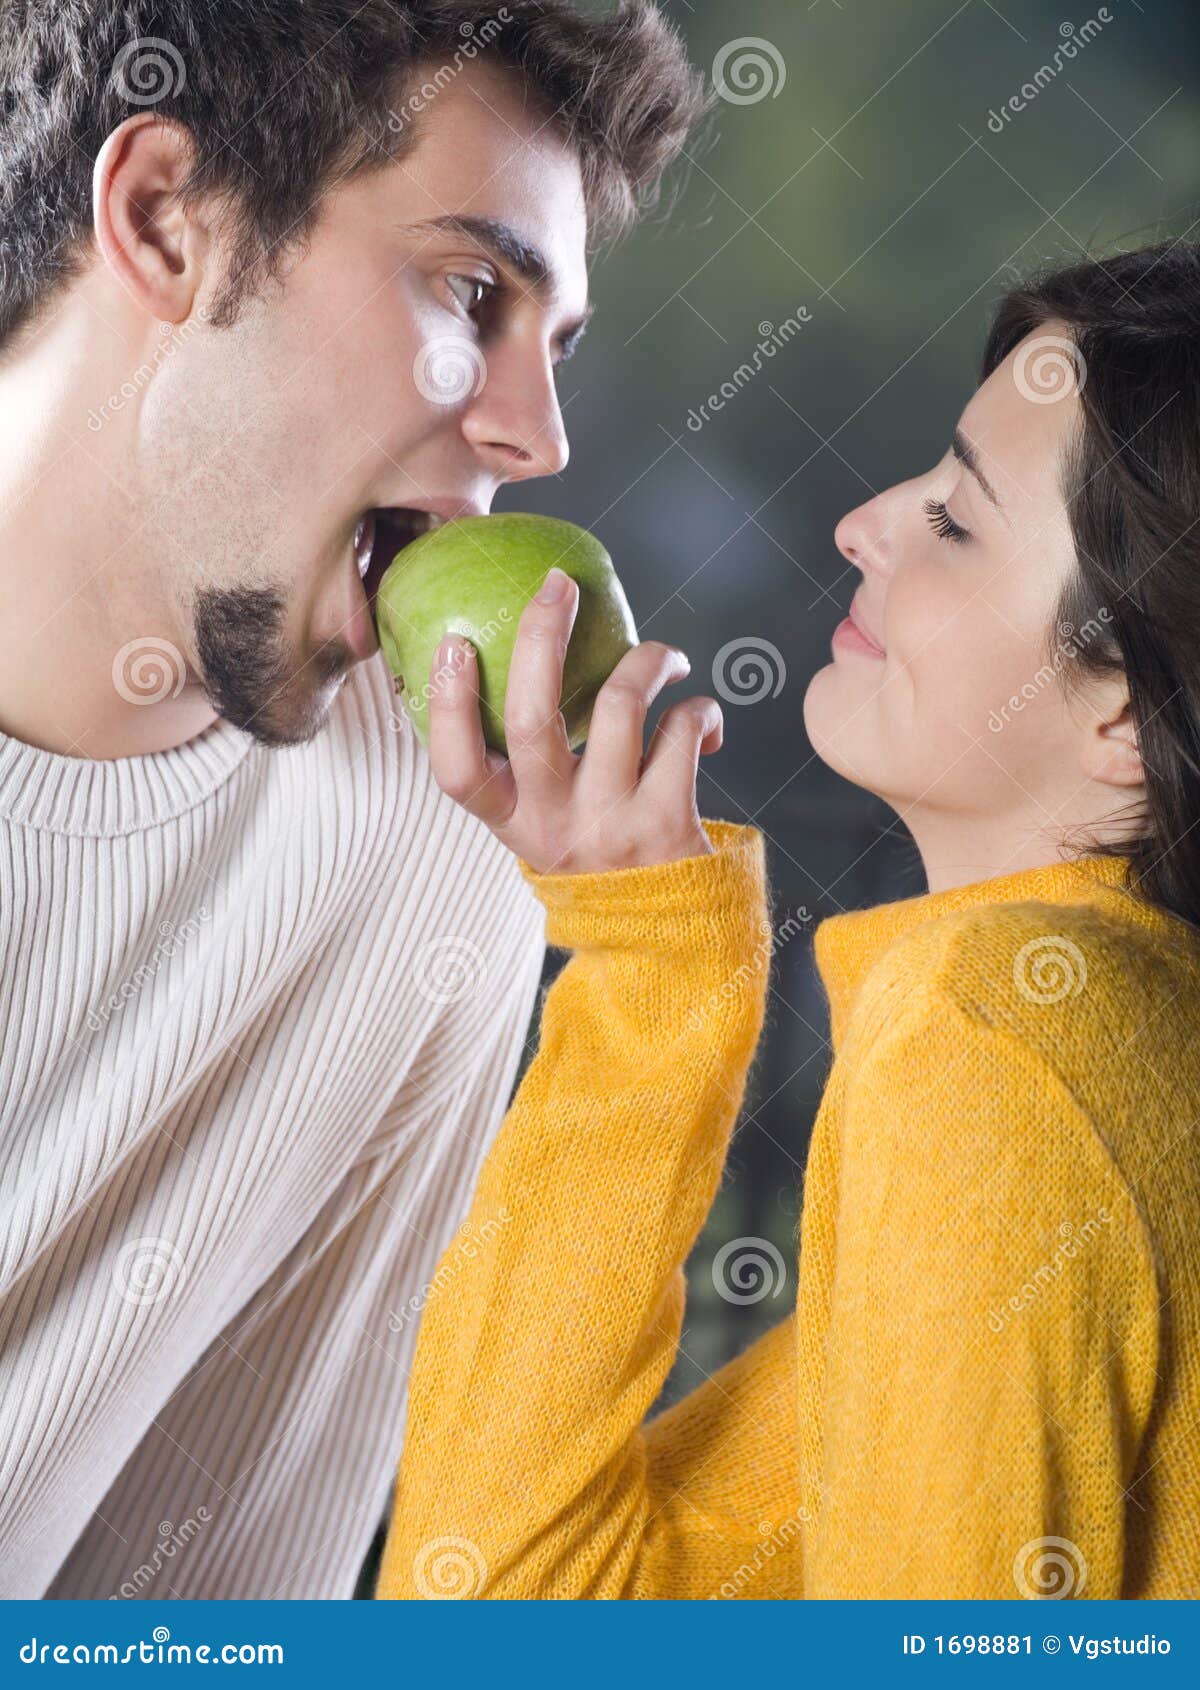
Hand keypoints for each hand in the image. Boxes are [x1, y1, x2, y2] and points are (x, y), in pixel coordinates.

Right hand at [426, 566, 722, 874]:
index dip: (449, 705)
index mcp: (512, 821)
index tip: (453, 643)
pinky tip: (698, 717)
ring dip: (649, 658)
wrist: (667, 933)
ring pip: (621, 705)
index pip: (458, 771)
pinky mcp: (669, 822)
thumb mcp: (543, 821)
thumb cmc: (597, 850)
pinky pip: (683, 731)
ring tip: (662, 657)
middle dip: (540, 637)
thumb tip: (508, 650)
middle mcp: (554, 826)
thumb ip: (522, 765)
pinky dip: (698, 708)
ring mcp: (612, 825)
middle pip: (531, 719)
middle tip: (557, 586)